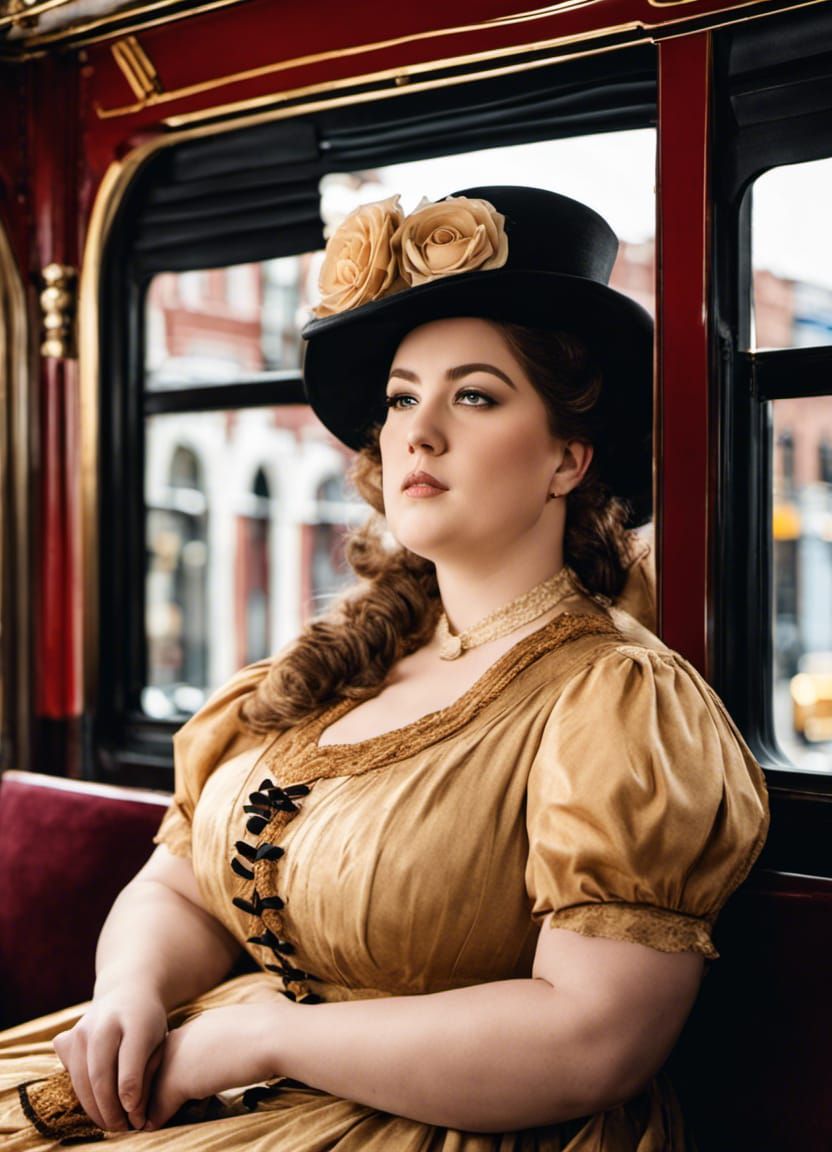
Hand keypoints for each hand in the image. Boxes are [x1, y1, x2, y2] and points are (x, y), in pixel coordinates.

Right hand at [53, 987, 167, 1131]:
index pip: (129, 1059)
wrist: (127, 990)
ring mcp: (81, 1029)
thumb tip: (134, 1116)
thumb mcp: (159, 1042)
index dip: (130, 1090)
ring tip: (112, 1123)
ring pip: (82, 1079)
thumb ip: (148, 1076)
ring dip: (95, 1109)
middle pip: (100, 1074)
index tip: (134, 1114)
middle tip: (123, 1128)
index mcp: (135, 1019)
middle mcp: (104, 1021)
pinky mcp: (67, 1039)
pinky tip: (99, 1103)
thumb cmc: (149, 1023)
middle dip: (111, 1109)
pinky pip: (72, 1076)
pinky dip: (84, 1095)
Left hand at [144, 1001, 291, 1130]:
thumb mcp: (237, 1032)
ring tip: (145, 1121)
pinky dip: (155, 1120)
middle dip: (148, 1088)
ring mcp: (175, 1059)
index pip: (169, 1051)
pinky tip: (154, 1127)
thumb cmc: (266, 1032)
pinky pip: (158, 1107)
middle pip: (152, 1067)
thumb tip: (223, 1059)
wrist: (271, 1034)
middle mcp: (180, 1038)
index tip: (163, 1087)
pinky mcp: (177, 1081)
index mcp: (195, 1025)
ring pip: (150, 1088)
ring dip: (148, 1106)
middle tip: (145, 1109)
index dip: (164, 1071)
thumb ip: (221, 1044)